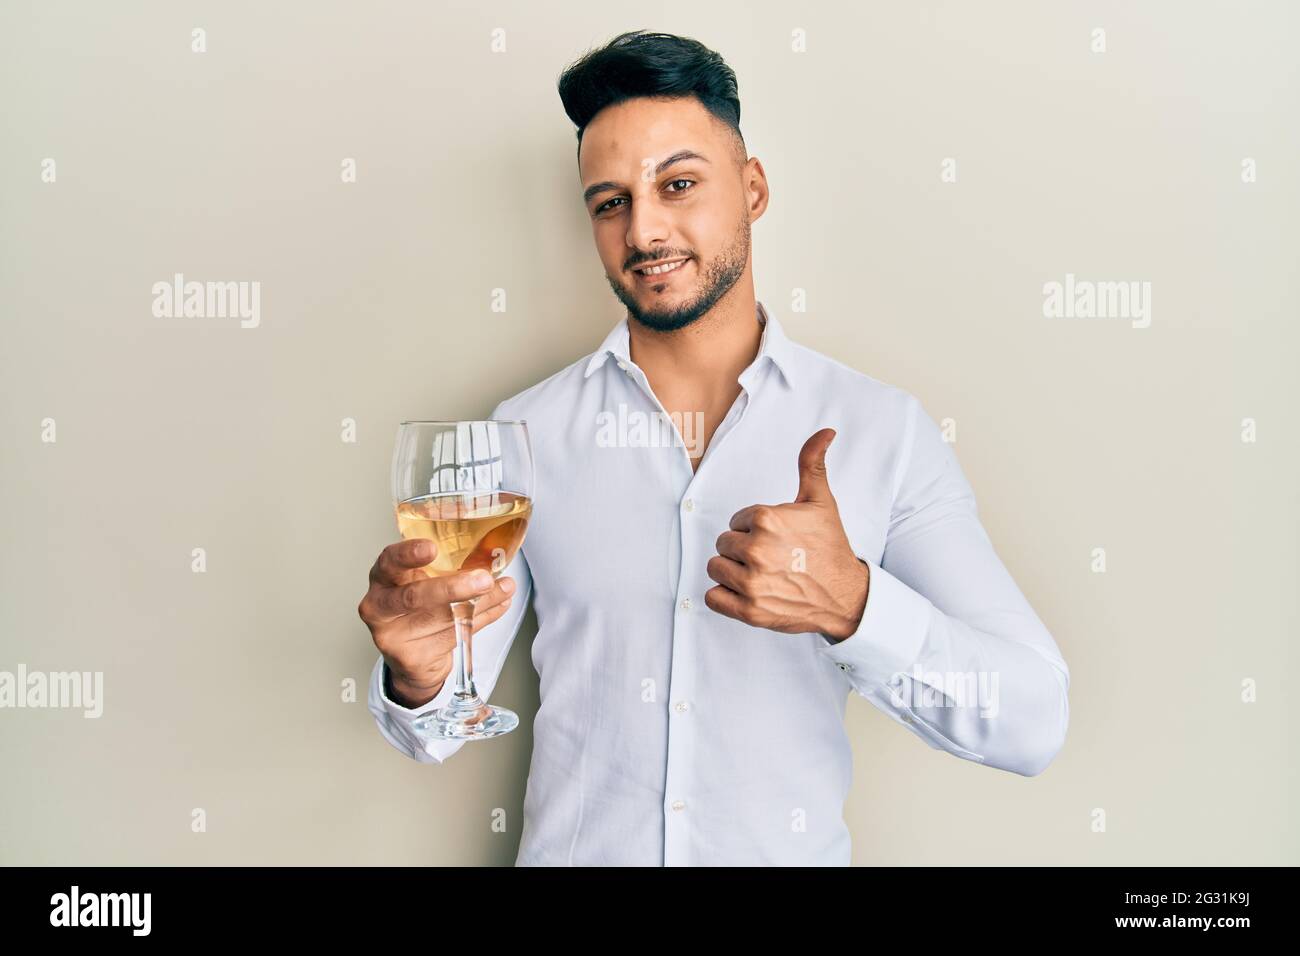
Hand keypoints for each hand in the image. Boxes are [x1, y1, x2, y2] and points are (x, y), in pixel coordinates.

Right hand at [358, 538, 516, 707]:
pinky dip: (481, 619)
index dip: (408, 554)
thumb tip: (493, 557)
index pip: (389, 562)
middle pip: (413, 596)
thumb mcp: (425, 581)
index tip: (431, 548)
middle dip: (451, 588)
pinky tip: (498, 606)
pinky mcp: (411, 658)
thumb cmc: (417, 610)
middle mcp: (380, 606)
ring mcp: (392, 636)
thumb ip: (451, 568)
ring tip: (503, 589)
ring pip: (443, 618)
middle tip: (483, 580)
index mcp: (383, 579)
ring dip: (480, 603)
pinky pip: (453, 637)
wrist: (411, 658)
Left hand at [705, 428, 868, 640]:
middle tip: (771, 558)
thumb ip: (812, 464)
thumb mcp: (821, 502)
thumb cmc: (830, 547)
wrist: (845, 595)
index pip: (736, 521)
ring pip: (715, 569)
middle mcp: (756, 550)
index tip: (777, 539)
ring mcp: (751, 582)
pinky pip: (713, 597)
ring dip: (733, 573)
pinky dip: (725, 597)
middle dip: (742, 550)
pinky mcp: (749, 610)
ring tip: (761, 575)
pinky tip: (749, 592)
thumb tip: (825, 432)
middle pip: (723, 544)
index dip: (754, 529)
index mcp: (767, 519)